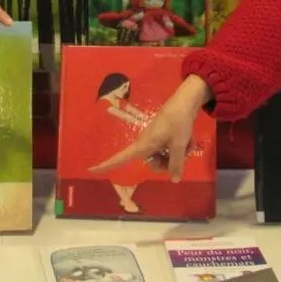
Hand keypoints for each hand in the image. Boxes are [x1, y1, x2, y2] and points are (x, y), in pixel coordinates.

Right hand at [91, 75, 210, 180]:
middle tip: (183, 154)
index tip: (91, 170)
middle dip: (169, 163)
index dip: (106, 165)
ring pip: (165, 157)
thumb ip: (176, 164)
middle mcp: (146, 144)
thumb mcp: (179, 145)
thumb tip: (174, 180)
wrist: (185, 101)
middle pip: (154, 164)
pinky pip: (170, 149)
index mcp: (143, 145)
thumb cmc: (178, 122)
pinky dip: (181, 147)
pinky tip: (189, 140)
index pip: (120, 158)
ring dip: (179, 154)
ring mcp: (155, 140)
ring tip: (188, 143)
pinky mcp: (163, 136)